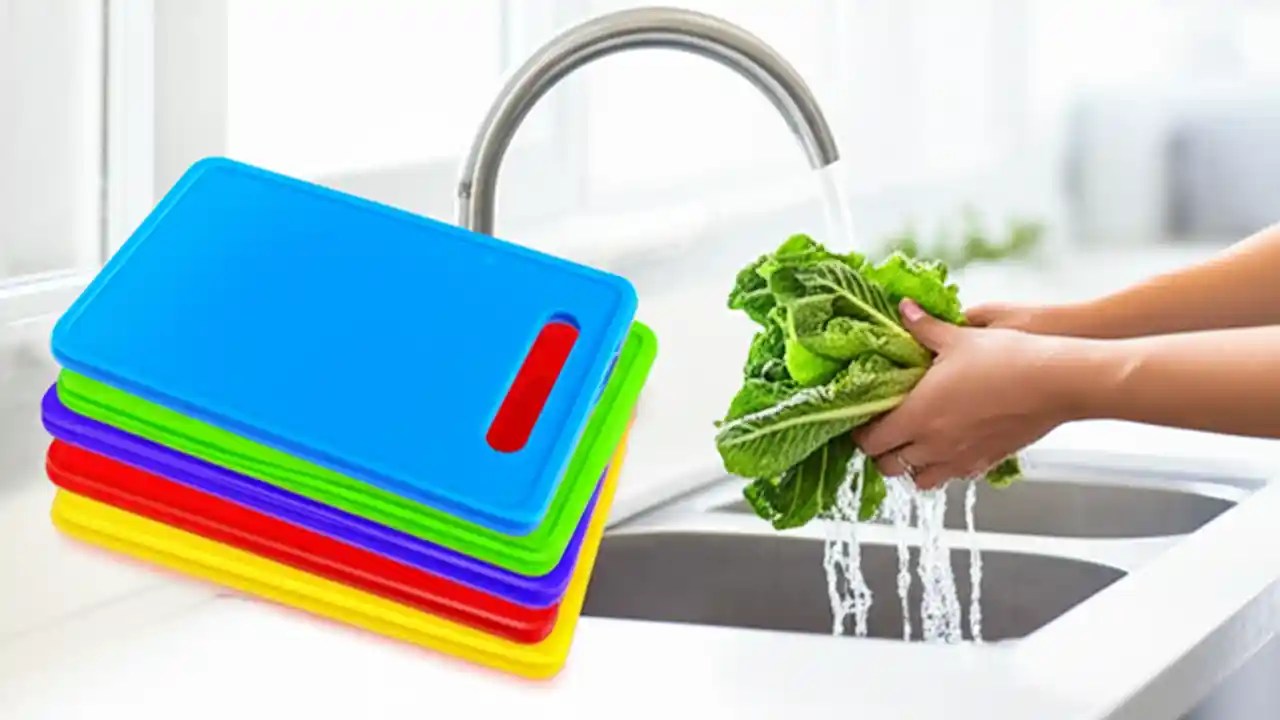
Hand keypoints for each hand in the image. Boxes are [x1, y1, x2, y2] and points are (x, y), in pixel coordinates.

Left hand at [853, 299, 1076, 488]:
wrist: (1057, 383)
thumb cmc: (1006, 359)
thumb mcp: (958, 338)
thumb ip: (923, 328)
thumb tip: (903, 309)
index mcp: (917, 416)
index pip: (871, 441)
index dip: (861, 434)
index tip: (863, 421)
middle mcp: (934, 445)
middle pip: (888, 467)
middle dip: (881, 453)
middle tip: (885, 432)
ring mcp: (960, 459)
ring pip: (920, 481)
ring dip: (911, 466)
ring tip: (915, 443)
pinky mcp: (986, 464)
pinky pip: (953, 477)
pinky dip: (943, 468)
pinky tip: (949, 445)